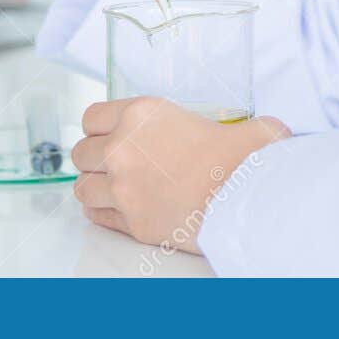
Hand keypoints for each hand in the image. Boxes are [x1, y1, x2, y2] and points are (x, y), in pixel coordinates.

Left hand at [71, 98, 290, 253]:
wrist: (247, 202)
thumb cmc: (244, 161)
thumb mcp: (240, 125)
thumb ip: (236, 124)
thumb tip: (256, 132)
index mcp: (143, 115)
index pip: (93, 117)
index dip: (101, 126)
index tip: (110, 133)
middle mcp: (123, 149)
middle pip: (82, 153)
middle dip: (95, 158)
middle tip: (113, 162)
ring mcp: (123, 189)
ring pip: (82, 187)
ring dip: (96, 186)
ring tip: (113, 187)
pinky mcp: (132, 223)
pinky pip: (98, 216)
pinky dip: (104, 212)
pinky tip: (118, 209)